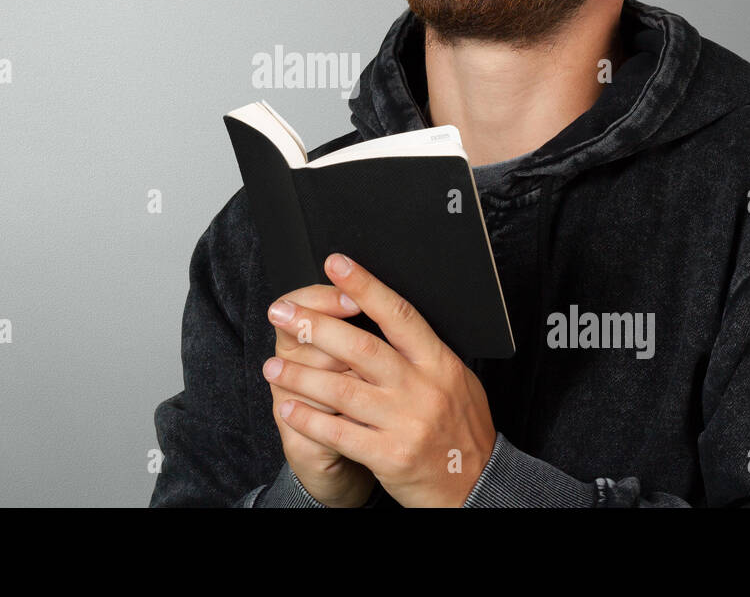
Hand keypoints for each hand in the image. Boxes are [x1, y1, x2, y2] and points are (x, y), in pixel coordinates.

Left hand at [266, 253, 495, 507]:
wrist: (477, 486)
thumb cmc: (462, 430)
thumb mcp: (457, 381)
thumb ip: (422, 354)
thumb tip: (383, 317)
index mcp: (439, 363)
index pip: (398, 314)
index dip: (365, 286)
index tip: (336, 264)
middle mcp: (422, 388)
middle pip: (360, 347)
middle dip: (315, 326)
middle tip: (282, 313)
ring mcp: (406, 423)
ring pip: (342, 390)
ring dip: (300, 376)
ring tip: (271, 368)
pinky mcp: (390, 456)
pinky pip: (340, 433)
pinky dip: (310, 419)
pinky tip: (288, 409)